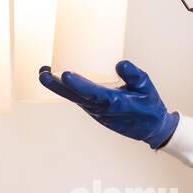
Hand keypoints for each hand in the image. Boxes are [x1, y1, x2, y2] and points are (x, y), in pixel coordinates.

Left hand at [38, 61, 179, 149]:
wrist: (150, 129)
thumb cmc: (149, 106)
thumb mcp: (147, 87)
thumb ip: (134, 75)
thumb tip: (119, 63)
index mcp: (114, 103)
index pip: (92, 93)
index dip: (78, 84)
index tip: (65, 74)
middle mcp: (101, 109)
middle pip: (74, 97)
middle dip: (57, 86)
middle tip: (42, 73)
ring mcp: (95, 111)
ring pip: (73, 98)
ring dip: (58, 87)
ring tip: (44, 72)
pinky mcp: (93, 111)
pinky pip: (78, 99)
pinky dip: (67, 90)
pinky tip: (57, 79)